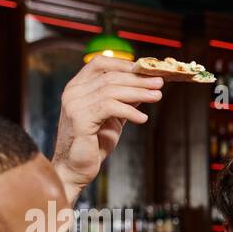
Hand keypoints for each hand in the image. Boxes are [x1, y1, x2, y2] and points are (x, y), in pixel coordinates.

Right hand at [51, 55, 163, 199]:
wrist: (76, 168)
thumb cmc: (93, 143)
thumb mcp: (113, 117)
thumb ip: (124, 100)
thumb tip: (146, 86)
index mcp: (78, 87)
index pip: (99, 63)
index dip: (124, 64)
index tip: (147, 69)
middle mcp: (73, 92)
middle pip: (110, 77)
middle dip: (138, 79)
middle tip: (159, 83)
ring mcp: (74, 104)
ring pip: (111, 90)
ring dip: (138, 93)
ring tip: (157, 97)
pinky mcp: (79, 119)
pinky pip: (109, 107)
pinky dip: (129, 111)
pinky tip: (143, 118)